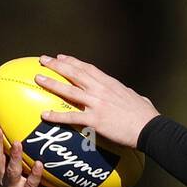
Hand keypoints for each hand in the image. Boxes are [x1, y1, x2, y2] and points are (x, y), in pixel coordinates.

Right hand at [0, 113, 58, 186]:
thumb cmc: (33, 185)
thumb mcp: (25, 166)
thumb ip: (25, 151)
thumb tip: (31, 125)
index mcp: (0, 169)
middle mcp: (3, 178)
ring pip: (11, 171)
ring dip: (14, 157)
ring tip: (17, 143)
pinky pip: (31, 183)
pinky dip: (35, 174)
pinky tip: (40, 164)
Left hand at [34, 53, 157, 148]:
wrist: (149, 128)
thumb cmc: (146, 115)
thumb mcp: (137, 98)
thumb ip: (130, 95)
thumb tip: (136, 96)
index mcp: (109, 83)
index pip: (87, 68)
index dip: (72, 62)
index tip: (60, 57)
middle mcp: (100, 90)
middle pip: (74, 73)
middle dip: (56, 65)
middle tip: (42, 60)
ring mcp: (97, 104)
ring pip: (69, 90)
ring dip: (52, 83)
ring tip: (38, 78)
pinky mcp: (95, 120)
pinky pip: (71, 117)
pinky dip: (57, 115)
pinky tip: (45, 115)